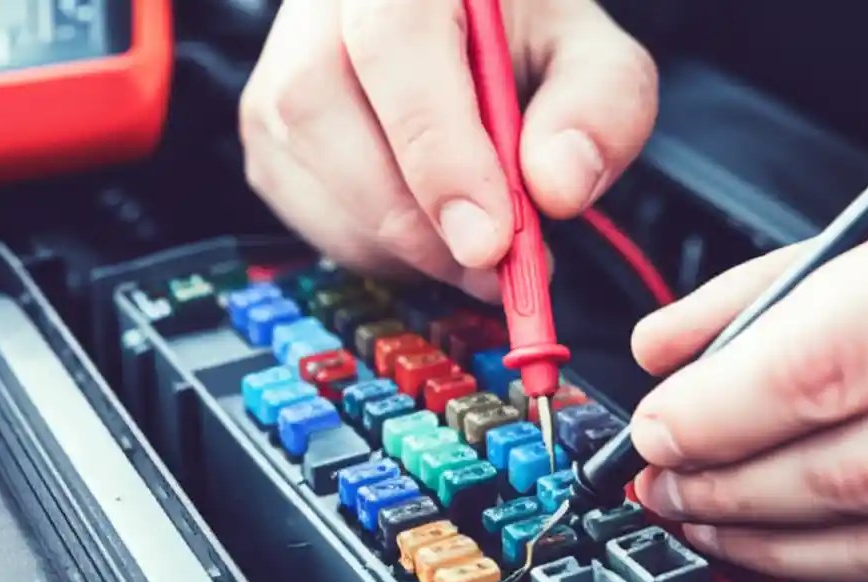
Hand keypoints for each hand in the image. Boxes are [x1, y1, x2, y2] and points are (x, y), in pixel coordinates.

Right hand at [239, 0, 657, 300]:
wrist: (465, 34)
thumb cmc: (519, 41)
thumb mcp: (590, 56)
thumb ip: (600, 107)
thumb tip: (557, 186)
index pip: (393, 42)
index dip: (437, 149)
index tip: (490, 240)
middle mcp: (319, 5)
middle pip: (323, 110)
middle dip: (415, 219)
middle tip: (496, 268)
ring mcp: (277, 69)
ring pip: (307, 174)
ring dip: (400, 244)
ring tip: (474, 251)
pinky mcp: (267, 135)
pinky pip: (305, 214)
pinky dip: (375, 249)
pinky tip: (428, 237)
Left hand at [629, 146, 867, 581]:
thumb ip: (783, 279)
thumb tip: (668, 347)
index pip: (826, 361)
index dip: (717, 413)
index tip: (657, 428)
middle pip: (857, 469)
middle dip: (731, 490)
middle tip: (668, 483)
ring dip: (782, 547)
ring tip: (714, 521)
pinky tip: (815, 545)